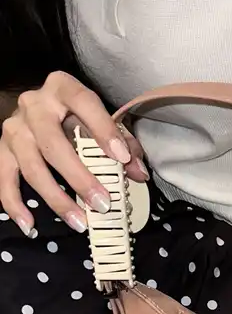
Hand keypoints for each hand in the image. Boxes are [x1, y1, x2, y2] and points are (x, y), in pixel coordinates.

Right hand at [0, 71, 147, 235]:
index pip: (84, 104)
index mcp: (63, 88)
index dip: (104, 131)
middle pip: (53, 145)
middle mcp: (34, 105)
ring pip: (31, 167)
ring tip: (81, 222)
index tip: (122, 159)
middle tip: (103, 204)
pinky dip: (15, 205)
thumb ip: (124, 143)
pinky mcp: (2, 150)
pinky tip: (29, 225)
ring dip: (56, 199)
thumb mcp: (101, 121)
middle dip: (80, 178)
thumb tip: (137, 173)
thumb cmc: (77, 115)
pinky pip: (4, 180)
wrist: (40, 108)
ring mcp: (14, 128)